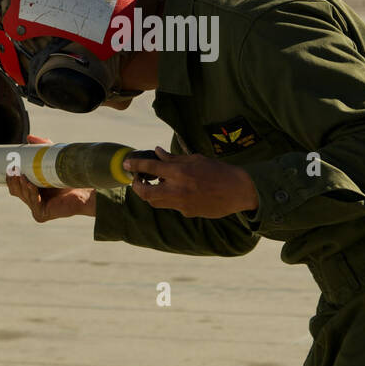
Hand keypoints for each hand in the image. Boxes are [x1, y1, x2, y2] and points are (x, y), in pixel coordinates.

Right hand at [5, 135, 95, 221]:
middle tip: (13, 169)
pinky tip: (30, 185)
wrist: (87, 189)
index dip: (11, 176)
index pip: (17, 184)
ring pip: (23, 195)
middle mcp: (34, 199)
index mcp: (34, 189)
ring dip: (20, 185)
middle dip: (13, 180)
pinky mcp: (42, 214)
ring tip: (20, 175)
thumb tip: (29, 137)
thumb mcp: (53, 159)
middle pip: (16, 190)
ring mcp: (37, 208)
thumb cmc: (71, 176)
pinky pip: (32, 202)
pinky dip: (30, 193)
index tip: (9, 165)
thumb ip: (42, 148)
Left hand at [124, 147, 258, 218]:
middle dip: (136, 187)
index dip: (135, 165)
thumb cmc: (218, 171)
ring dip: (151, 194)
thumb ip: (174, 158)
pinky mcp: (187, 213)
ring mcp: (181, 204)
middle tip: (137, 180)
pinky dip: (170, 198)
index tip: (126, 164)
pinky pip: (172, 206)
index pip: (150, 167)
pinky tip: (179, 191)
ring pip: (156, 202)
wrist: (238, 191)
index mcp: (180, 172)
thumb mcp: (196, 159)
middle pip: (146, 193)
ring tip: (154, 184)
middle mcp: (177, 189)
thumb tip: (157, 152)